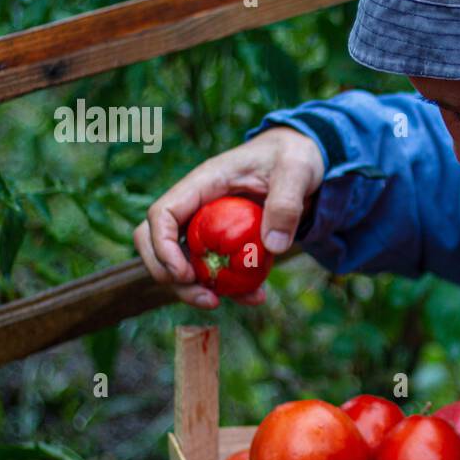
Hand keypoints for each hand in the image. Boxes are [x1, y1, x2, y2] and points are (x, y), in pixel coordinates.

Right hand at [133, 126, 325, 307]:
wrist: (303, 160)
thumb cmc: (293, 155)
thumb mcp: (297, 170)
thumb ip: (287, 202)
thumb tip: (274, 246)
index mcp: (204, 183)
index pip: (162, 214)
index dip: (162, 247)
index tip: (185, 274)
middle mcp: (197, 205)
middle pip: (157, 242)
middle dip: (169, 275)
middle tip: (205, 298)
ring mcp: (207, 224)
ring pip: (181, 261)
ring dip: (194, 289)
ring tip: (221, 304)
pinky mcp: (224, 241)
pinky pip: (215, 269)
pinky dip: (230, 289)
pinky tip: (256, 296)